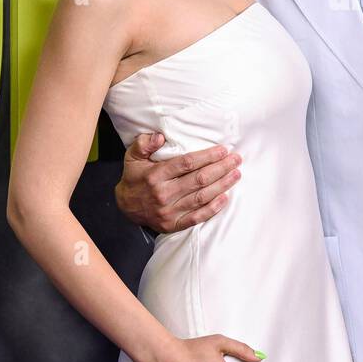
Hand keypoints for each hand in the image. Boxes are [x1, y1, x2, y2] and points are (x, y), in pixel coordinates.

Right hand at [114, 136, 240, 234]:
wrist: (125, 207)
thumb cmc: (134, 178)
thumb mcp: (132, 157)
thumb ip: (143, 144)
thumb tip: (159, 137)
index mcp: (155, 175)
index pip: (186, 163)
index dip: (207, 156)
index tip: (223, 150)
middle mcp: (163, 193)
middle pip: (199, 179)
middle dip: (221, 168)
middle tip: (236, 159)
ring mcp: (169, 211)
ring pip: (201, 197)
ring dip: (222, 185)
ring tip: (236, 174)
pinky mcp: (173, 224)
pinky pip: (197, 217)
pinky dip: (212, 208)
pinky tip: (225, 198)